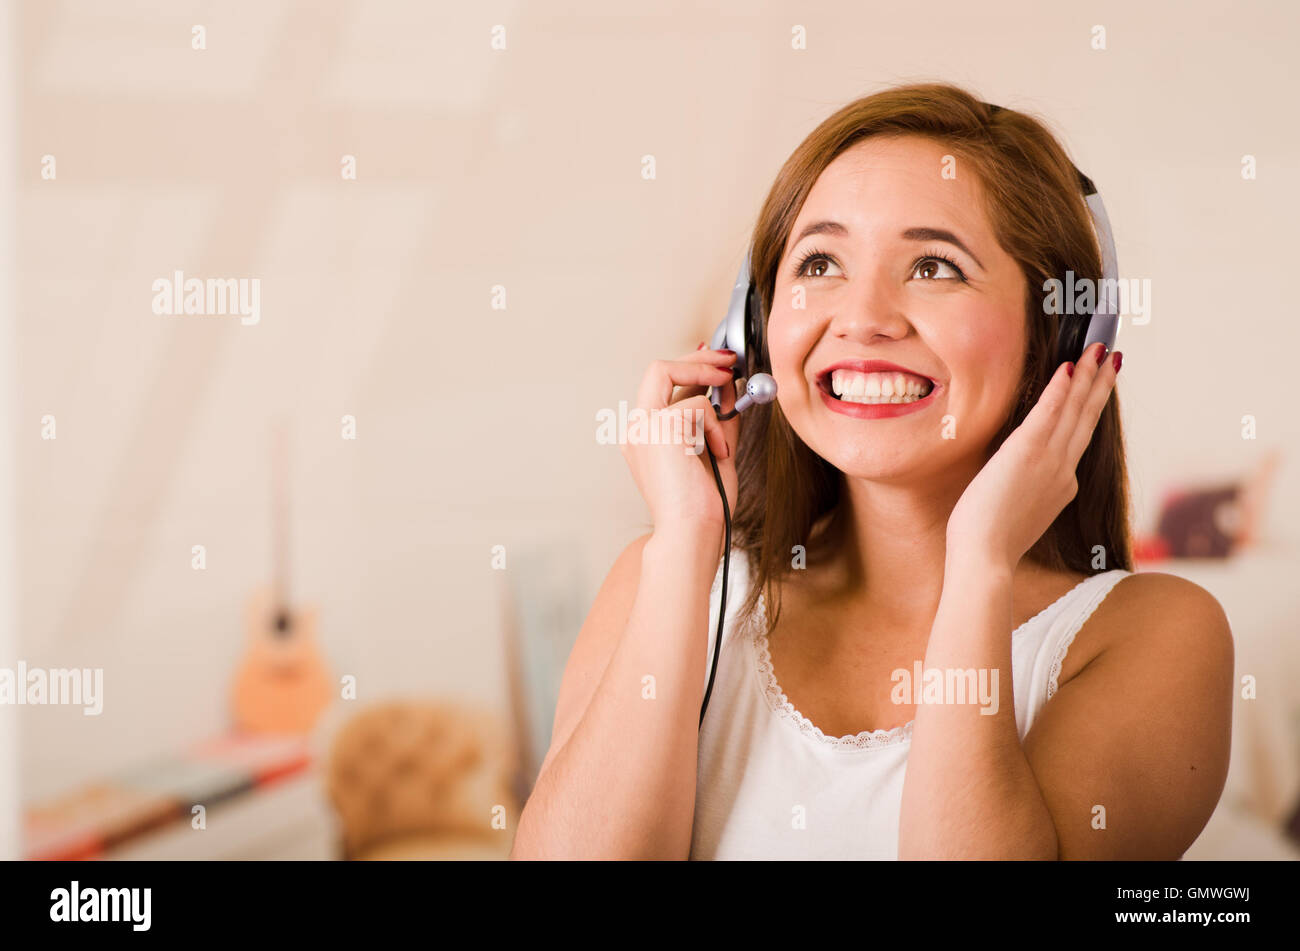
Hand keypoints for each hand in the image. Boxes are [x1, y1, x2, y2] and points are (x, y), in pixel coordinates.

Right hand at [621, 344, 742, 536]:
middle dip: (699, 358)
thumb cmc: (701, 505)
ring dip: (712, 408)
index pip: (663, 386)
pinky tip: (717, 455)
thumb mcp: (715, 450)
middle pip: (658, 368)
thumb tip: (730, 385)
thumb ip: (717, 418)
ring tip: (722, 445)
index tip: (718, 362)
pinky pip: (698, 406)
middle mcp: (637, 427)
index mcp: (645, 436)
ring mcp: (643, 425)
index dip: (690, 366)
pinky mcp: (659, 426)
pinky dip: (716, 428)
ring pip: (676, 378)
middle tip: (730, 361)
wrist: (691, 533)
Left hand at [946, 343, 1121, 569]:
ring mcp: (1049, 462)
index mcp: (1061, 485)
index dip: (1090, 408)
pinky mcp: (1027, 454)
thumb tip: (1018, 473)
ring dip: (1088, 376)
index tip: (1100, 385)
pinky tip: (1069, 366)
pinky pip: (1048, 413)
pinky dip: (1061, 389)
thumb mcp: (1017, 511)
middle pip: (1086, 418)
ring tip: (1100, 348)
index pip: (1077, 437)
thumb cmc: (988, 542)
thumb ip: (1026, 488)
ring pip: (1075, 410)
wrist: (985, 559)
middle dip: (1101, 383)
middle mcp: (1062, 470)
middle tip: (1114, 354)